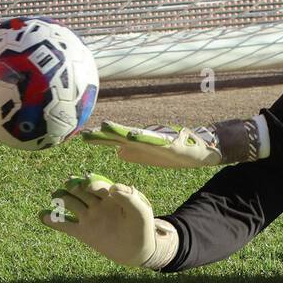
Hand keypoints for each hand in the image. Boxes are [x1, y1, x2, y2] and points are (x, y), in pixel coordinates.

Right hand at [40, 173, 176, 268]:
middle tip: (68, 185)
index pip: (97, 185)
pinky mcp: (82, 232)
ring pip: (71, 204)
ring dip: (62, 198)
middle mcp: (97, 204)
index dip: (92, 183)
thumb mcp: (141, 211)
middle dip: (73, 187)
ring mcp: (89, 217)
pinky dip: (53, 220)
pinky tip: (43, 215)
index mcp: (111, 195)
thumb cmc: (142, 228)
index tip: (89, 185)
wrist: (137, 250)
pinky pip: (65, 225)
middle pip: (80, 191)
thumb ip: (129, 198)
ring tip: (56, 196)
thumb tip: (112, 187)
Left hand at [82, 121, 223, 168]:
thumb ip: (134, 153)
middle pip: (121, 136)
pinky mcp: (170, 145)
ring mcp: (158, 141)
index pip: (115, 140)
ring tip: (105, 127)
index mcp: (140, 144)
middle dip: (103, 135)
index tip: (82, 137)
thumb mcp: (151, 156)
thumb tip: (117, 151)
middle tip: (86, 133)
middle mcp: (146, 140)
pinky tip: (132, 137)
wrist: (200, 152)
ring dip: (120, 131)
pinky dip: (143, 138)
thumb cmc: (176, 152)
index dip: (99, 139)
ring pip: (135, 135)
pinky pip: (154, 142)